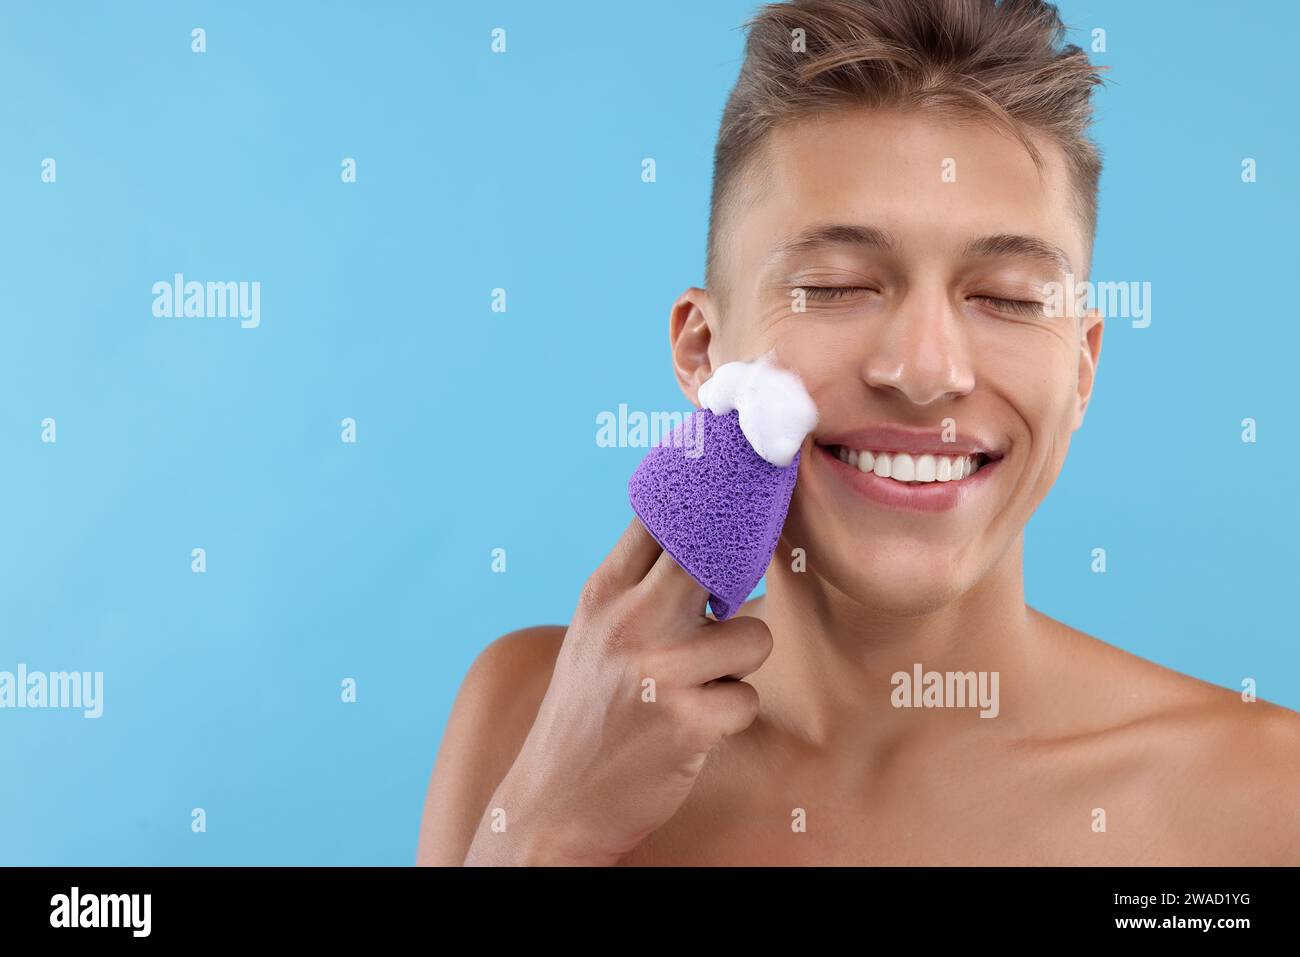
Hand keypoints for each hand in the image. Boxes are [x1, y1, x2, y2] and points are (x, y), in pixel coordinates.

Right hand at [463, 517, 772, 864]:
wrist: (555, 801)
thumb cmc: (587, 710)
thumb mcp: (594, 632)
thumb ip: (637, 585)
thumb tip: (706, 538)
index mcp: (603, 592)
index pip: (664, 517)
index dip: (706, 510)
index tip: (728, 513)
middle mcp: (630, 621)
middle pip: (717, 558)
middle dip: (738, 579)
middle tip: (729, 606)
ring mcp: (660, 670)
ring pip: (753, 636)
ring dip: (739, 665)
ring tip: (702, 683)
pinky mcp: (688, 721)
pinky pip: (748, 697)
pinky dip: (731, 715)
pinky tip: (697, 725)